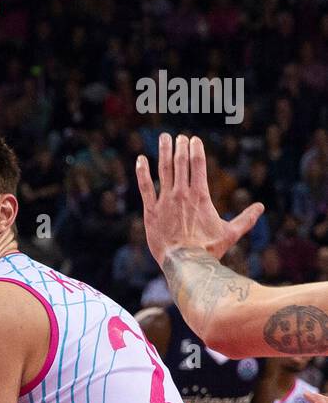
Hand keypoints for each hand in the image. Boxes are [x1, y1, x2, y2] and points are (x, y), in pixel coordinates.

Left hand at [136, 134, 263, 268]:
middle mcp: (182, 194)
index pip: (198, 163)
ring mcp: (165, 202)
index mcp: (200, 195)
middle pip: (181, 162)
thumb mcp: (230, 233)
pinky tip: (140, 159)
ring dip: (164, 152)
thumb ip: (246, 219)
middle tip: (180, 137)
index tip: (194, 139)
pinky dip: (142, 172)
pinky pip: (145, 187)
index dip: (196, 148)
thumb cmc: (208, 250)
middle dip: (181, 147)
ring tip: (164, 138)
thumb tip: (261, 207)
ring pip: (164, 170)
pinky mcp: (151, 212)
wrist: (185, 265)